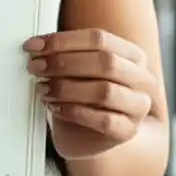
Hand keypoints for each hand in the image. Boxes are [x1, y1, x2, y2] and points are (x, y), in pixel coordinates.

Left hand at [24, 29, 158, 160]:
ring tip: (43, 89)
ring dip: (67, 88)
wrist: (92, 136)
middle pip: (105, 62)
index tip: (34, 46)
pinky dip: (74, 111)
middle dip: (64, 63)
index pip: (99, 39)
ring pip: (105, 91)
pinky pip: (102, 120)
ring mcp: (138, 106)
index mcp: (132, 55)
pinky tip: (56, 108)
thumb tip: (37, 45)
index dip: (63, 41)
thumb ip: (66, 55)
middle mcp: (141, 78)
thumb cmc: (84, 98)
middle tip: (36, 67)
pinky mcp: (127, 131)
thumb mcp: (79, 71)